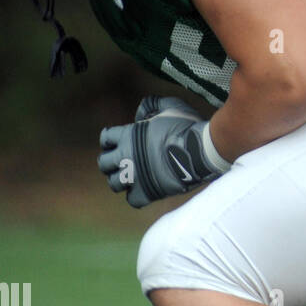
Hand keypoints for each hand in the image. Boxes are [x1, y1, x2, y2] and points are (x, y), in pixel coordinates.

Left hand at [98, 96, 225, 207]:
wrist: (202, 151)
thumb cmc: (187, 127)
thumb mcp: (171, 107)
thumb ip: (152, 105)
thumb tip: (139, 112)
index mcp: (128, 135)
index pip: (105, 138)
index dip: (110, 140)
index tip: (118, 142)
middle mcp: (126, 156)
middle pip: (104, 163)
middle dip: (111, 162)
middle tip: (123, 162)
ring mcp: (135, 176)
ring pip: (114, 183)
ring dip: (121, 180)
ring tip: (131, 178)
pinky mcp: (148, 192)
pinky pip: (132, 200)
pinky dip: (136, 196)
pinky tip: (144, 190)